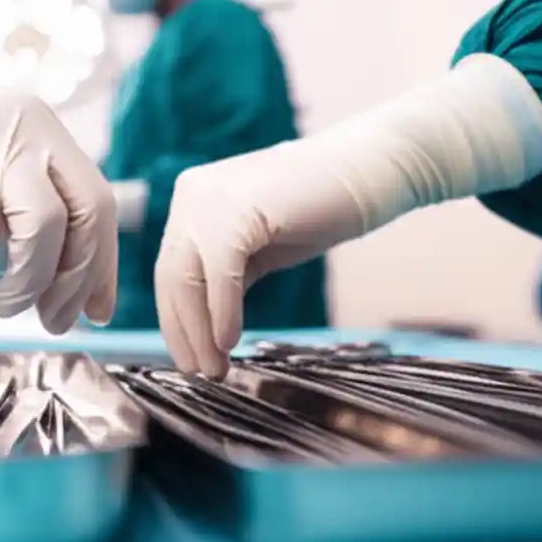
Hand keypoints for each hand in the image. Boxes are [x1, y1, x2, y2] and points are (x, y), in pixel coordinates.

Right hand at [0, 89, 118, 333]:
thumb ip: (28, 211)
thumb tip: (81, 291)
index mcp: (41, 128)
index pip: (97, 201)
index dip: (100, 264)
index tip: (94, 312)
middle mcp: (26, 126)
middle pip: (86, 213)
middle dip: (74, 280)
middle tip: (53, 321)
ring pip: (43, 229)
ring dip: (27, 283)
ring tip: (2, 305)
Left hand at [156, 143, 364, 377]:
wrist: (371, 168)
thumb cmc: (320, 208)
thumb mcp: (260, 246)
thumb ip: (227, 273)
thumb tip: (206, 324)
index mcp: (193, 201)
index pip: (170, 271)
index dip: (176, 321)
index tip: (189, 359)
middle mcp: (192, 195)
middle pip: (171, 277)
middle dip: (184, 332)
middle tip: (201, 373)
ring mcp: (210, 198)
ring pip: (186, 278)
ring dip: (200, 331)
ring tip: (216, 368)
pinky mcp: (237, 209)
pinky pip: (218, 272)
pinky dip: (221, 311)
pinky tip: (230, 341)